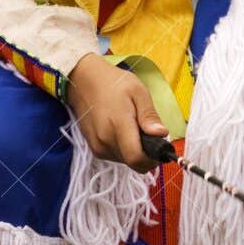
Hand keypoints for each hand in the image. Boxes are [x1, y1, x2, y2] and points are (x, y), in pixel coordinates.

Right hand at [65, 53, 167, 172]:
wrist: (82, 81)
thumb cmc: (113, 83)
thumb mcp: (138, 91)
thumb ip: (149, 115)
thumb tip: (161, 134)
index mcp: (118, 125)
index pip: (136, 158)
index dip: (152, 159)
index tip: (160, 147)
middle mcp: (105, 141)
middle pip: (134, 163)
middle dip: (146, 154)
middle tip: (148, 134)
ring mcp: (98, 147)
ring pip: (126, 161)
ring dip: (135, 151)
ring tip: (133, 128)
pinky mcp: (95, 149)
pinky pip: (117, 157)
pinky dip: (125, 150)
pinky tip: (122, 132)